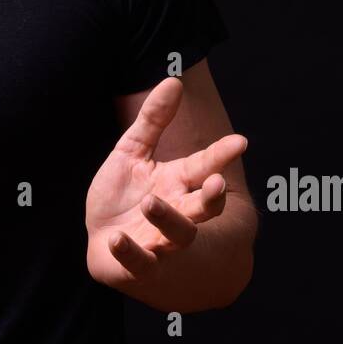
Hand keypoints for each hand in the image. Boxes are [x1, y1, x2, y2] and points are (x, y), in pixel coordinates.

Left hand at [85, 76, 247, 294]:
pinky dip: (129, 251)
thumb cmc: (124, 194)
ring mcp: (159, 240)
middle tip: (218, 184)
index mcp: (178, 183)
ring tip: (151, 202)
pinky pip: (137, 261)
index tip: (240, 140)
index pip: (205, 167)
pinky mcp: (136, 264)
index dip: (221, 155)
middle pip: (203, 206)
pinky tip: (117, 238)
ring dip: (167, 219)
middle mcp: (177, 213)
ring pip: (176, 234)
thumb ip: (153, 120)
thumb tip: (174, 79)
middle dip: (212, 197)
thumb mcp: (132, 151)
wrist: (102, 240)